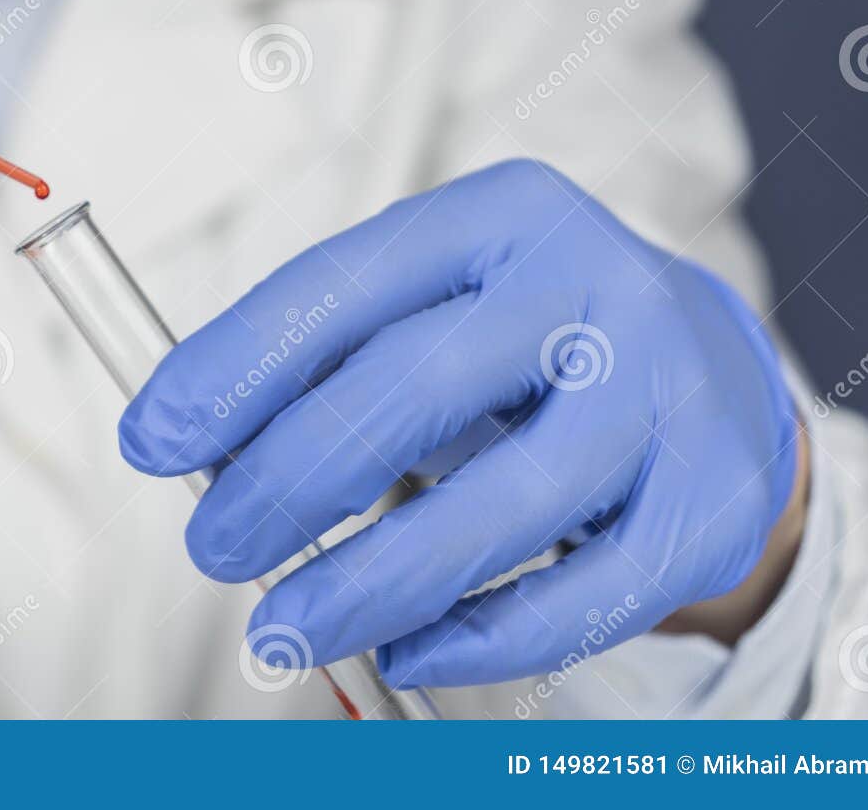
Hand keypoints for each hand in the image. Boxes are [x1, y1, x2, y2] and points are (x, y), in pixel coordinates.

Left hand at [118, 159, 800, 687]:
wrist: (711, 370)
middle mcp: (594, 289)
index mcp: (503, 216)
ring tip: (279, 628)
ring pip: (500, 508)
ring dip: (368, 583)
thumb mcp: (436, 304)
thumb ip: (326, 359)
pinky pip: (584, 599)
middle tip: (211, 544)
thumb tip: (189, 443)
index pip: (345, 283)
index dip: (238, 364)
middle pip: (413, 388)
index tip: (155, 437)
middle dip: (290, 479)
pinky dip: (479, 639)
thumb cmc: (524, 340)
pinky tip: (401, 651)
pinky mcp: (711, 505)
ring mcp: (666, 396)